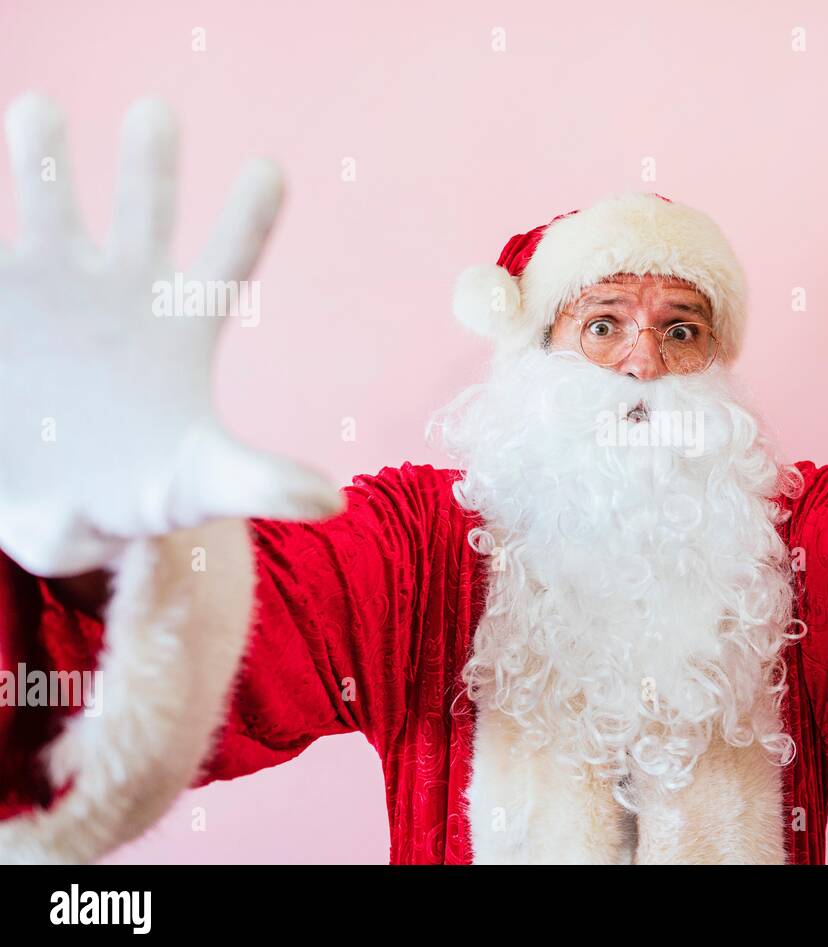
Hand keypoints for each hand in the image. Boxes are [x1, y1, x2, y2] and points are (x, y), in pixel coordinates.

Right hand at [0, 93, 339, 576]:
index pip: (225, 264)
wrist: (56, 502)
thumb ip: (258, 484)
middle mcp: (121, 287)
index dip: (246, 220)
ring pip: (49, 203)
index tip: (269, 171)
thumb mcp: (199, 488)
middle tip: (156, 115)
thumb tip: (332, 502)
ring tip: (39, 108)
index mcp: (182, 324)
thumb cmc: (142, 488)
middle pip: (144, 213)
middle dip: (150, 166)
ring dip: (44, 158)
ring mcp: (50, 283)